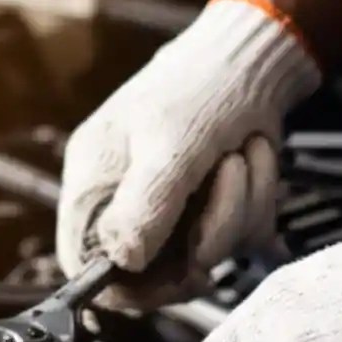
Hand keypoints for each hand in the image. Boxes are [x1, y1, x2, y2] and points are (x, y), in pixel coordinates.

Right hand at [56, 0, 320, 309]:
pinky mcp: (209, 209)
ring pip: (205, 254)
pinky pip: (236, 237)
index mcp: (93, 182)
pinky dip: (257, 201)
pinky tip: (253, 158)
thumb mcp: (172, 144)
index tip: (176, 275)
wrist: (257, 57)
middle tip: (228, 182)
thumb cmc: (202, 86)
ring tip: (242, 155)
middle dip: (208, 233)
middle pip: (155, 269)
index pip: (84, 262)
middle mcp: (126, 201)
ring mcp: (170, 209)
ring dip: (241, 207)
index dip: (126, 284)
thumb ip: (145, 206)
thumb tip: (122, 263)